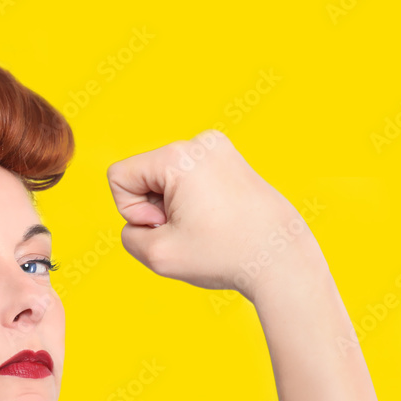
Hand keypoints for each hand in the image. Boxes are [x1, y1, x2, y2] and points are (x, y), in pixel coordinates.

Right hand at [105, 129, 320, 301]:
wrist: (281, 258)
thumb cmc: (224, 256)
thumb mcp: (158, 256)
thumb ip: (130, 236)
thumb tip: (142, 220)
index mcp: (179, 156)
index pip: (119, 176)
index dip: (131, 211)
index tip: (165, 227)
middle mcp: (200, 142)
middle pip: (144, 175)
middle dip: (156, 208)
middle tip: (190, 232)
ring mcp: (219, 149)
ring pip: (166, 180)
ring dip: (174, 208)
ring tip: (206, 228)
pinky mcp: (232, 161)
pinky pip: (189, 181)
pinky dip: (193, 204)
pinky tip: (216, 223)